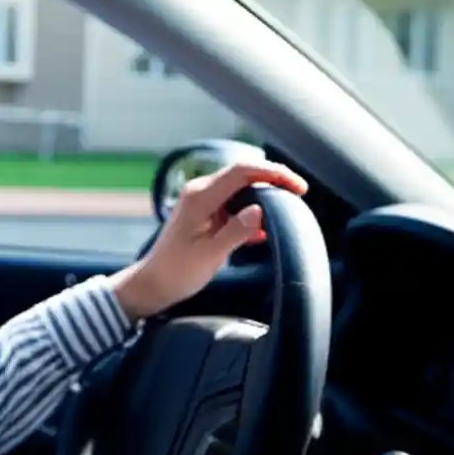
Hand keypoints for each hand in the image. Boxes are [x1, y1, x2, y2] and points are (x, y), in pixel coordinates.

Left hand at [110, 162, 308, 320]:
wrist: (154, 282)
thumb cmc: (177, 271)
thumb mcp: (209, 255)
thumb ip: (235, 232)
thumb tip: (260, 211)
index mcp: (200, 197)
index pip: (242, 171)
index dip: (273, 173)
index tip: (298, 187)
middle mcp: (200, 192)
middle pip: (243, 173)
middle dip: (273, 179)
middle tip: (299, 194)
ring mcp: (202, 201)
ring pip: (240, 187)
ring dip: (264, 194)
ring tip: (288, 209)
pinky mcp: (205, 213)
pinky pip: (234, 203)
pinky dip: (252, 210)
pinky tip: (265, 228)